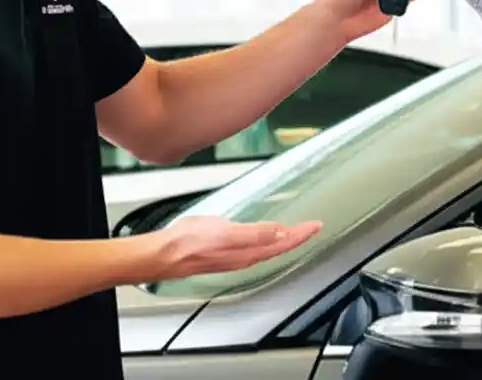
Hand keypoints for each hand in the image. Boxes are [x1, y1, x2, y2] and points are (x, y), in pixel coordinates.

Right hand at [147, 216, 322, 279]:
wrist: (165, 254)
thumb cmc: (189, 243)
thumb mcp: (226, 232)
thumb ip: (255, 233)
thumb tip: (280, 232)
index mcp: (249, 252)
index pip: (284, 243)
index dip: (302, 234)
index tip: (316, 225)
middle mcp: (245, 257)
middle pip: (279, 247)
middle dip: (297, 237)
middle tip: (312, 227)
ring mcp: (235, 256)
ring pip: (268, 249)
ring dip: (284, 240)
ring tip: (295, 232)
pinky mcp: (224, 253)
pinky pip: (254, 248)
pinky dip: (266, 240)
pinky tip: (263, 236)